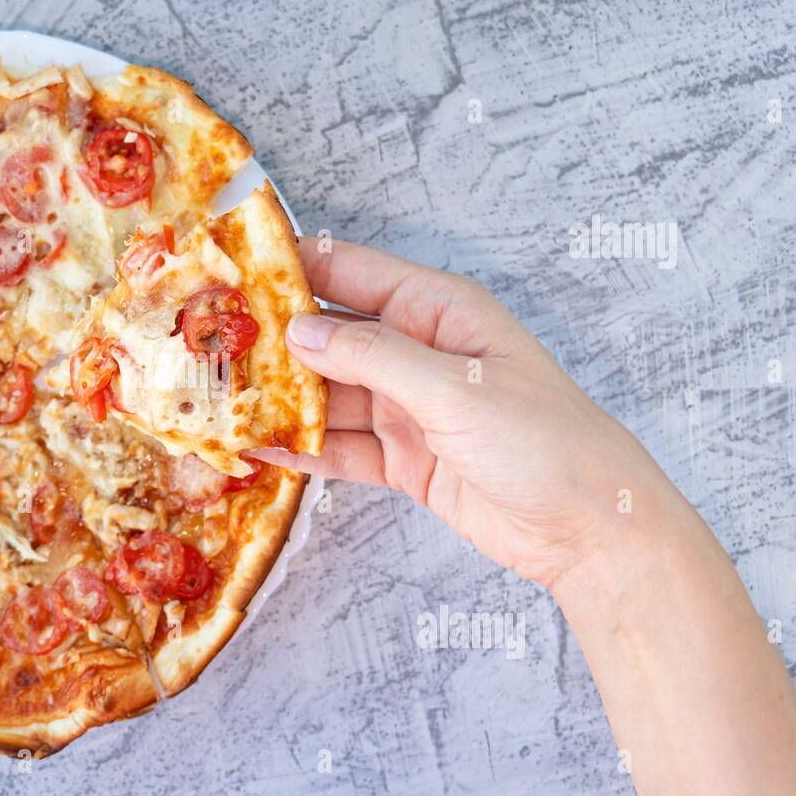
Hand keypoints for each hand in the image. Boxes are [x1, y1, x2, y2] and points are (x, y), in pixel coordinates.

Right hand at [252, 237, 679, 586]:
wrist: (586, 530)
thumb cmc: (544, 439)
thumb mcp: (454, 388)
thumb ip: (372, 355)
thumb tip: (298, 329)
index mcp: (438, 311)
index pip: (351, 272)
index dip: (292, 265)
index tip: (231, 265)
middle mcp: (418, 353)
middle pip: (331, 337)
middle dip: (275, 341)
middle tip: (209, 344)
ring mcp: (409, 408)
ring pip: (330, 396)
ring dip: (282, 402)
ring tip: (221, 403)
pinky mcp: (404, 460)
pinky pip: (342, 449)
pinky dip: (305, 451)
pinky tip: (261, 449)